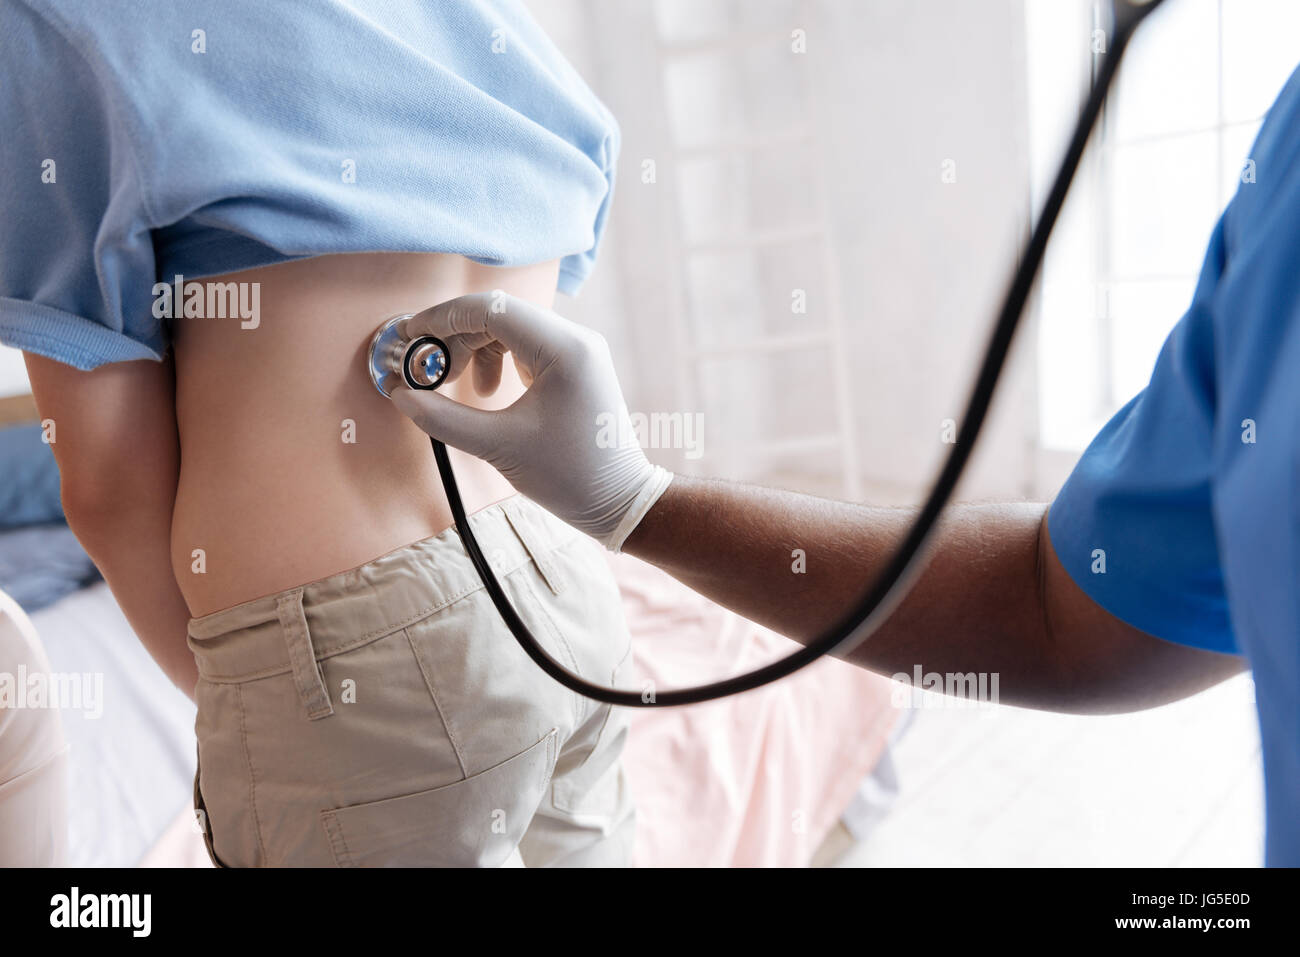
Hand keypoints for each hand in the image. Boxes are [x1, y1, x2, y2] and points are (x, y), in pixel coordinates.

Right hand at [388, 292, 672, 550]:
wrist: (619, 501)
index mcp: (564, 349)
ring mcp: (578, 351)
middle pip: (498, 314)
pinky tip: (488, 391)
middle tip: (429, 371)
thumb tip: (401, 395)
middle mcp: (575, 339)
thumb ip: (443, 417)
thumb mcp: (498, 446)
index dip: (442, 319)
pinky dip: (497, 359)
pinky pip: (526, 346)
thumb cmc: (571, 476)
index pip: (490, 309)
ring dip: (475, 349)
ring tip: (461, 386)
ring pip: (510, 328)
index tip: (410, 337)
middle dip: (456, 337)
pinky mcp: (575, 366)